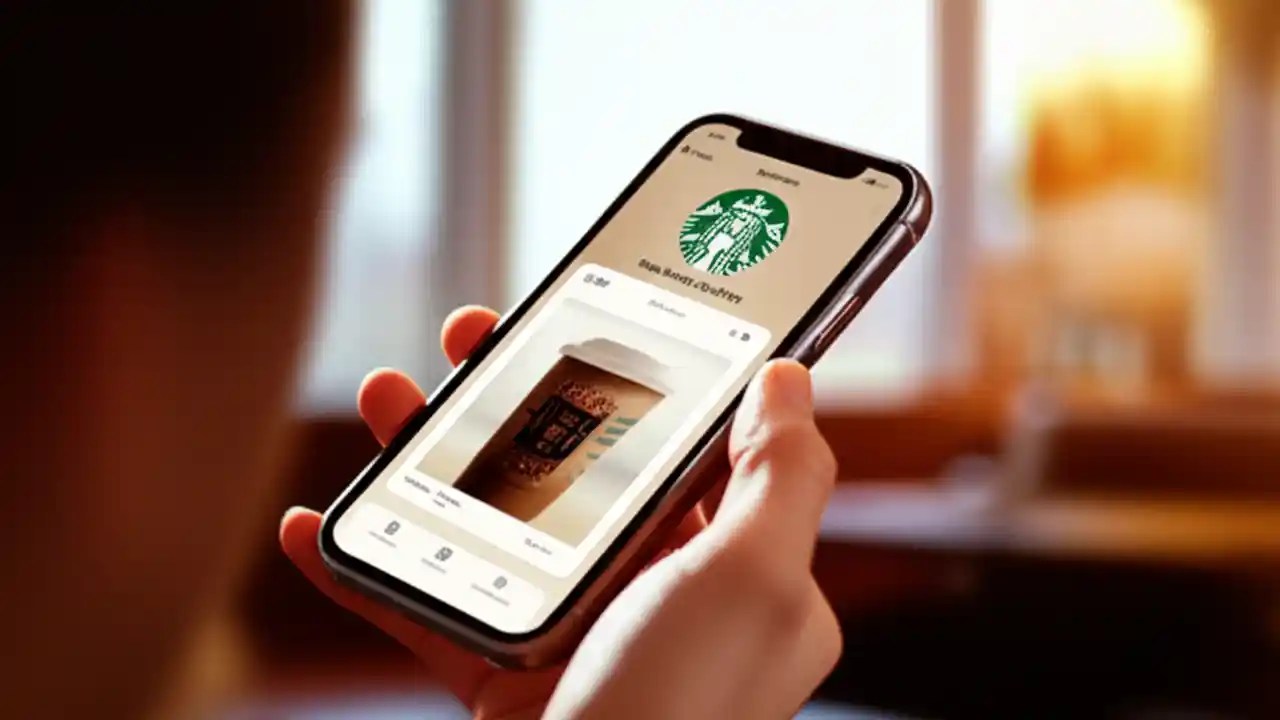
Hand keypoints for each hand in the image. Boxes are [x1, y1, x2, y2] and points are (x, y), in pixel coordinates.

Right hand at [281, 306, 840, 718]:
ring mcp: (583, 639)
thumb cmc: (678, 713)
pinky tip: (315, 530)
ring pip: (500, 522)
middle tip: (468, 341)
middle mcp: (665, 599)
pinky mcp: (508, 682)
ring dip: (429, 460)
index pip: (694, 446)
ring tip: (384, 403)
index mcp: (735, 569)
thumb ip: (780, 474)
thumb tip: (788, 377)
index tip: (590, 318)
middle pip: (583, 469)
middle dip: (519, 397)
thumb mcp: (751, 580)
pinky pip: (432, 609)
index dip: (644, 375)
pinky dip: (371, 572)